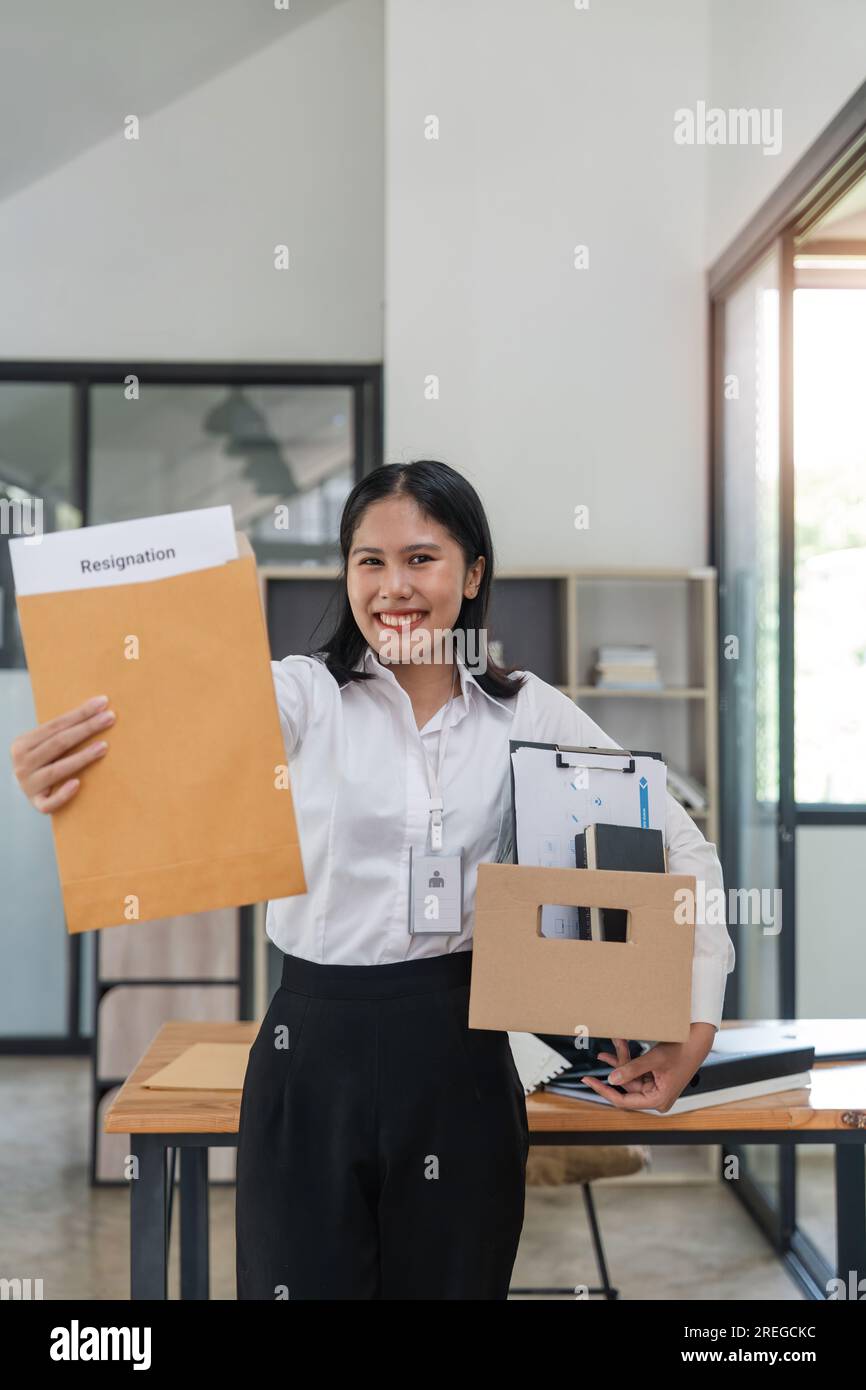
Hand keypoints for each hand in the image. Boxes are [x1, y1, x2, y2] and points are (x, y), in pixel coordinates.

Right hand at [9, 695, 115, 813]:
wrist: (26, 787)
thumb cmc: (43, 760)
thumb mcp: (44, 744)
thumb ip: (61, 732)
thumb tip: (98, 708)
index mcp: (22, 744)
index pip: (55, 725)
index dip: (80, 713)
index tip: (103, 703)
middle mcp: (22, 764)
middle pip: (59, 743)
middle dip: (87, 728)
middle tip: (110, 717)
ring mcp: (28, 785)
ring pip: (57, 770)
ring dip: (82, 757)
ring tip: (104, 746)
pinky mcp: (37, 804)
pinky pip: (49, 803)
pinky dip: (63, 794)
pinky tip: (77, 784)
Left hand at [580, 1023, 715, 1112]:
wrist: (698, 1039)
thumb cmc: (681, 1050)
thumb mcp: (653, 1059)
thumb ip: (631, 1070)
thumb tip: (611, 1080)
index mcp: (658, 1100)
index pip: (624, 1101)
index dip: (604, 1091)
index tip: (589, 1082)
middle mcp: (657, 1098)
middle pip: (627, 1085)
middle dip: (618, 1065)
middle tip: (604, 1050)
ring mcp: (656, 1089)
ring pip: (630, 1076)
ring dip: (622, 1060)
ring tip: (616, 1042)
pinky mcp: (656, 1079)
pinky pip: (636, 1072)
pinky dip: (628, 1060)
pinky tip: (618, 1048)